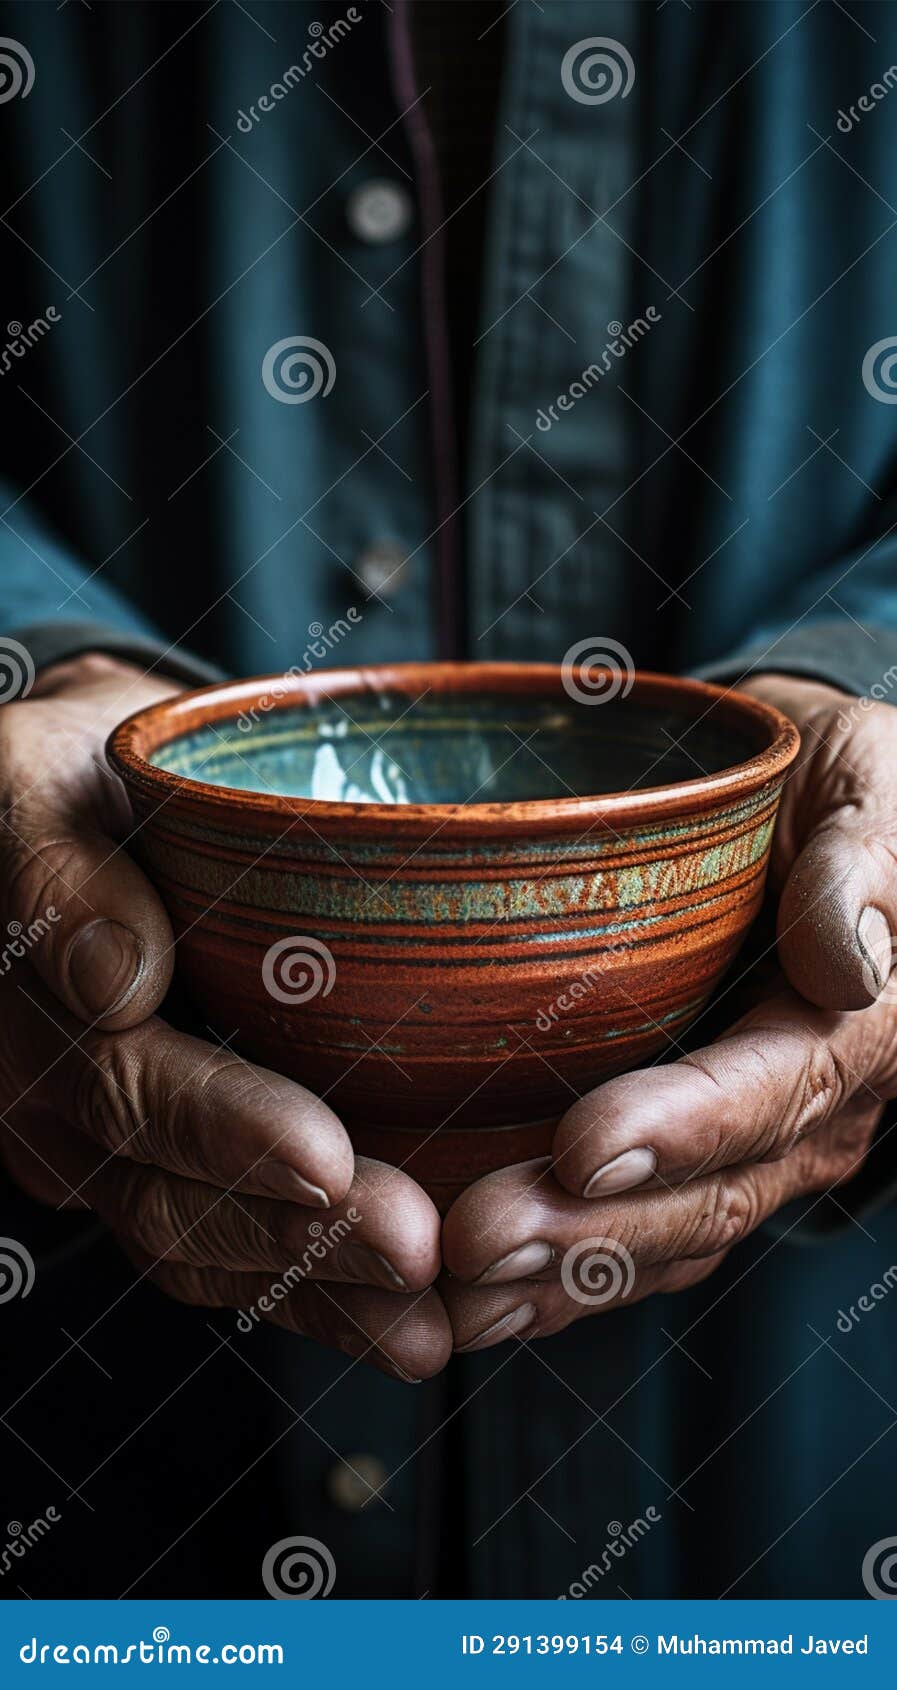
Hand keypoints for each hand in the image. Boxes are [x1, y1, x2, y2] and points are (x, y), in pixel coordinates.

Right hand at [0, 654, 449, 1380]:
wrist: (84, 804)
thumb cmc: (75, 774)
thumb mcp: (40, 782)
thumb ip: (65, 875)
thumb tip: (114, 979)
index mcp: (30, 1003)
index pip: (124, 1090)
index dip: (225, 1133)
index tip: (327, 1160)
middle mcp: (54, 1102)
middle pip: (172, 1196)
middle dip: (299, 1236)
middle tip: (417, 1251)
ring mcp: (103, 1152)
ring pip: (204, 1247)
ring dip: (320, 1291)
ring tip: (428, 1321)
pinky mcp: (158, 1172)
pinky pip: (228, 1255)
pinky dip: (317, 1299)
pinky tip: (404, 1327)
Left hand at [441, 674, 896, 1350]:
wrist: (809, 809)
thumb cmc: (832, 781)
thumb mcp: (865, 784)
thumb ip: (861, 866)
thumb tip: (849, 961)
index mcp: (862, 1024)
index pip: (775, 1092)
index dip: (682, 1129)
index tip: (582, 1147)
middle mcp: (819, 1108)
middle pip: (712, 1195)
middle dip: (592, 1230)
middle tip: (476, 1237)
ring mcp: (761, 1146)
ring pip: (670, 1239)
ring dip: (564, 1276)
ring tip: (458, 1288)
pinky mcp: (705, 1157)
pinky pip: (644, 1240)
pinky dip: (565, 1281)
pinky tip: (479, 1299)